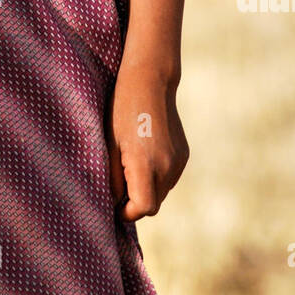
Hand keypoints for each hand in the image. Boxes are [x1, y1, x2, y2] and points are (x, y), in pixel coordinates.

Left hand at [105, 69, 189, 222]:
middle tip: (120, 180)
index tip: (115, 203)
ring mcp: (179, 162)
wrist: (151, 82)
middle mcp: (167, 166)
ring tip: (131, 162)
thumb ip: (114, 179)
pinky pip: (168, 179)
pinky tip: (145, 154)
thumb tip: (115, 204)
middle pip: (153, 205)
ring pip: (161, 193)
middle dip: (136, 201)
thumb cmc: (122, 111)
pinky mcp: (184, 156)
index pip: (143, 208)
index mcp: (146, 163)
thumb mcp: (110, 145)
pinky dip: (156, 176)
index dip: (127, 212)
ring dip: (147, 189)